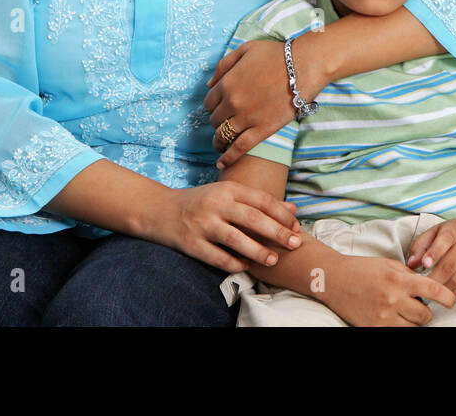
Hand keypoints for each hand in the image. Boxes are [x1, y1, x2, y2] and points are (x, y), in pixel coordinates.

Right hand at [146, 181, 301, 273]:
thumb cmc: (201, 201)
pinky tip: (246, 266)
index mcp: (228, 189)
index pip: (262, 200)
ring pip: (236, 239)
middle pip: (253, 219)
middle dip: (277, 232)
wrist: (159, 210)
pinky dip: (233, 263)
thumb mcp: (227, 193)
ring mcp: (202, 224)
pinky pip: (216, 257)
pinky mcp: (190, 243)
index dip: (282, 214)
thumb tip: (292, 210)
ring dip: (258, 251)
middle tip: (295, 244)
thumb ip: (258, 201)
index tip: (296, 227)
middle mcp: (216, 204)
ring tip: (273, 259)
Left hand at [206, 38, 322, 168]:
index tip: (219, 109)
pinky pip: (239, 148)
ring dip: (219, 141)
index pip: (208, 102)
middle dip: (218, 121)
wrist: (304, 65)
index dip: (213, 107)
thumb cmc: (276, 55)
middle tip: (225, 123)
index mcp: (226, 83)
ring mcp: (247, 118)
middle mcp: (232, 102)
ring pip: (223, 135)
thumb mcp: (245, 50)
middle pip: (215, 120)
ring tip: (220, 145)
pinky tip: (222, 163)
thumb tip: (209, 84)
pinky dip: (228, 157)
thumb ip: (224, 65)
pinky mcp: (262, 129)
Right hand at [325, 256, 455, 326]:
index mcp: (399, 280)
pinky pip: (397, 332)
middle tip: (417, 304)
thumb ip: (410, 275)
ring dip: (413, 321)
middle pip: (425, 315)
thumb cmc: (363, 269)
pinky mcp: (374, 328)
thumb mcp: (390, 265)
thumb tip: (428, 286)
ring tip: (404, 311)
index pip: (434, 290)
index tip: (451, 301)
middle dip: (425, 311)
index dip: (448, 298)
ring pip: (413, 327)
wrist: (334, 279)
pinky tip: (394, 317)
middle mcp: (393, 299)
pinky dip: (400, 326)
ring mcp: (383, 316)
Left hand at [406, 217, 455, 296]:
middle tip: (422, 286)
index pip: (445, 240)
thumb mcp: (435, 232)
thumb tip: (411, 264)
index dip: (434, 253)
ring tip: (433, 291)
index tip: (425, 264)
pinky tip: (447, 292)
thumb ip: (420, 246)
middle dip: (435, 278)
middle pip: (451, 264)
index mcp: (454, 230)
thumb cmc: (453, 235)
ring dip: (444, 287)